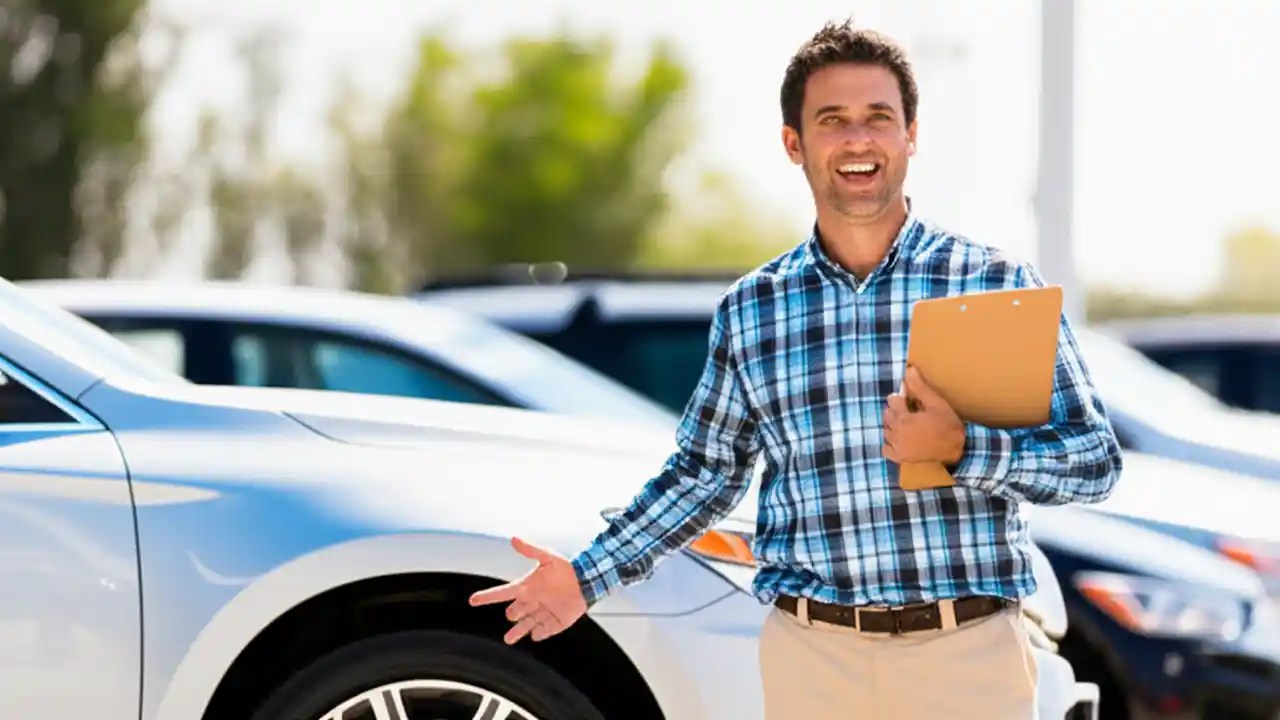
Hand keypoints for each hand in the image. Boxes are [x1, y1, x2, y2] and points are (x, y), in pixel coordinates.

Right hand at [468, 537, 587, 643]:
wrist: (587, 580)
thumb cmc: (566, 569)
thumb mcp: (548, 557)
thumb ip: (531, 549)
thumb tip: (514, 538)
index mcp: (526, 587)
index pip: (503, 593)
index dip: (487, 596)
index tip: (473, 600)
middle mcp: (532, 602)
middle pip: (514, 612)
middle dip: (512, 613)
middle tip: (513, 613)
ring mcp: (543, 613)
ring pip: (525, 626)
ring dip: (517, 632)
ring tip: (508, 639)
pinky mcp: (555, 623)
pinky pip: (543, 631)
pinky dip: (539, 634)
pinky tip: (536, 634)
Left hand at [882, 366, 964, 465]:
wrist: (957, 451)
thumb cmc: (948, 426)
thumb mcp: (936, 404)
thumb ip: (920, 387)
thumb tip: (909, 369)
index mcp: (905, 419)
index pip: (893, 401)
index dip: (900, 397)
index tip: (907, 398)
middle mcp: (897, 433)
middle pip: (888, 415)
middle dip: (895, 409)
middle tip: (908, 410)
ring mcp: (898, 447)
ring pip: (885, 431)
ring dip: (891, 425)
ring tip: (904, 423)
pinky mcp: (900, 458)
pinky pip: (885, 449)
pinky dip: (889, 443)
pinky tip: (898, 438)